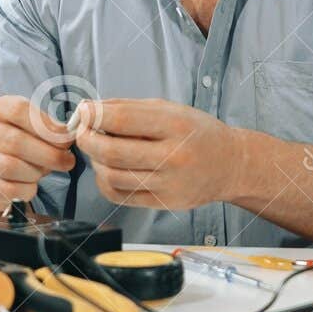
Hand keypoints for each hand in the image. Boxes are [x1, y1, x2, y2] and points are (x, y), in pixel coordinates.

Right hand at [0, 95, 76, 211]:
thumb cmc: (25, 143)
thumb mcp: (36, 128)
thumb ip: (51, 129)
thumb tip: (69, 136)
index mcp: (1, 109)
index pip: (20, 110)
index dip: (46, 125)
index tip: (66, 137)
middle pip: (16, 142)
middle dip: (49, 154)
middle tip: (68, 161)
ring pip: (11, 167)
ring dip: (37, 172)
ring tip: (46, 171)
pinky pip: (9, 189)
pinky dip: (27, 189)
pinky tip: (33, 185)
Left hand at [73, 99, 236, 210]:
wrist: (230, 165)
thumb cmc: (198, 133)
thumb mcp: (171, 109)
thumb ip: (131, 108)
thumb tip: (91, 110)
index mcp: (175, 125)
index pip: (122, 119)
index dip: (94, 114)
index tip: (83, 111)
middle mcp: (173, 156)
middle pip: (112, 151)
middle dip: (87, 139)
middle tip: (82, 131)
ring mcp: (168, 184)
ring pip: (112, 176)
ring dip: (94, 161)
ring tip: (97, 150)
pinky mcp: (163, 203)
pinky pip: (120, 195)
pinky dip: (104, 182)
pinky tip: (108, 170)